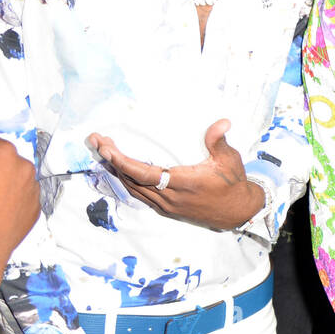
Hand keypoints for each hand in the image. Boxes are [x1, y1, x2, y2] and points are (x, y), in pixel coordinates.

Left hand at [88, 120, 264, 230]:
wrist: (237, 211)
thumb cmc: (233, 183)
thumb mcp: (229, 160)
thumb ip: (219, 141)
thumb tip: (222, 122)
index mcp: (183, 183)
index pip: (145, 174)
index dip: (123, 163)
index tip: (108, 149)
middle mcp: (170, 198)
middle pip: (131, 180)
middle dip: (111, 161)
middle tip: (97, 141)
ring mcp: (166, 205)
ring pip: (132, 189)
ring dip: (115, 170)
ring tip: (103, 151)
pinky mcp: (166, 209)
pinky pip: (139, 195)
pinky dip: (126, 181)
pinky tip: (119, 169)